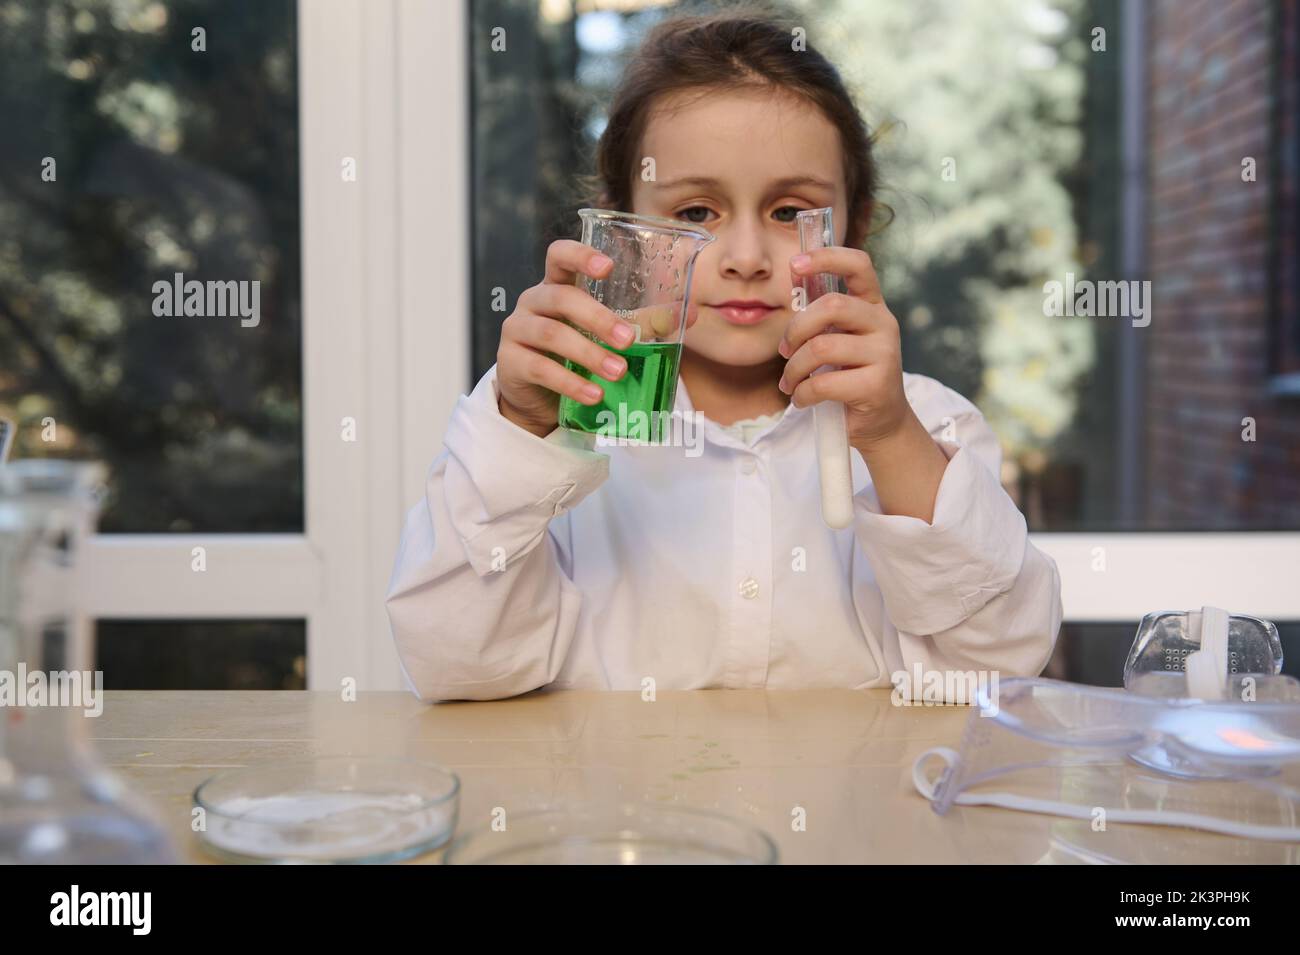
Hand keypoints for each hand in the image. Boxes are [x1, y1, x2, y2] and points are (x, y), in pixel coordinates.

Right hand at [496, 240, 638, 437]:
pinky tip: (594, 395)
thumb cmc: (575, 355)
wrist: (538, 398)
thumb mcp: (606, 335)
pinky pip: (541, 369)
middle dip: (598, 318)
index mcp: (558, 286)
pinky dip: (571, 383)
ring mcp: (518, 330)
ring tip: (618, 373)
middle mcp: (534, 301)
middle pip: (562, 298)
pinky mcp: (511, 362)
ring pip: (551, 334)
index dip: (580, 255)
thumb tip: (689, 313)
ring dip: (589, 354)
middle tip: (629, 340)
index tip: (607, 267)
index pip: (559, 255)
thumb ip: (643, 322)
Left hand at [777, 247, 913, 452]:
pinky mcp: (877, 385)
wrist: (881, 422)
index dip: (827, 257)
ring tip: (790, 383)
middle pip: (832, 306)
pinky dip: (802, 394)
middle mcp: (884, 324)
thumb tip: (793, 281)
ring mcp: (885, 354)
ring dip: (794, 368)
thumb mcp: (838, 340)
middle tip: (784, 351)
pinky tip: (802, 400)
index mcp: (872, 306)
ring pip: (821, 347)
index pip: (859, 266)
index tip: (795, 264)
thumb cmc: (850, 377)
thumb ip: (821, 317)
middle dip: (796, 329)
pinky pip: (823, 383)